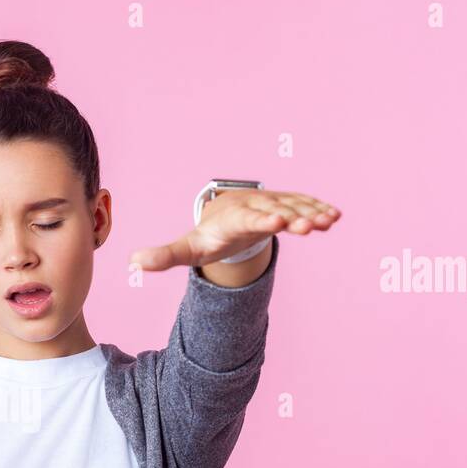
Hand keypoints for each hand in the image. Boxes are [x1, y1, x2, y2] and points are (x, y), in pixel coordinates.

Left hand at [129, 189, 341, 270]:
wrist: (224, 214)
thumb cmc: (207, 236)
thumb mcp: (186, 250)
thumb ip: (162, 256)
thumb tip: (132, 263)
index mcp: (232, 218)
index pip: (248, 218)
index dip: (262, 220)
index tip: (278, 222)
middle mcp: (254, 207)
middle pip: (275, 211)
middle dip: (293, 217)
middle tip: (310, 227)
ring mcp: (272, 204)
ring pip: (293, 206)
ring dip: (311, 213)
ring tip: (330, 221)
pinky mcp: (286, 205)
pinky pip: (303, 206)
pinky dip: (318, 209)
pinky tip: (335, 217)